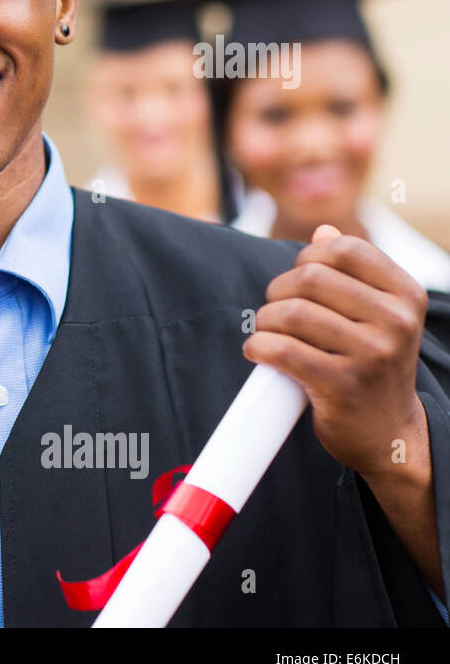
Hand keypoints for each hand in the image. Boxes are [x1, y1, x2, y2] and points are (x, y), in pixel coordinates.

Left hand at [244, 224, 429, 477]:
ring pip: (291, 313)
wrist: (387, 433)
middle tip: (275, 312)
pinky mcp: (342, 386)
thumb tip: (323, 231)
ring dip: (264, 321)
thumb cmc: (371, 363)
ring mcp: (372, 355)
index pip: (342, 250)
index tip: (298, 282)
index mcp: (405, 295)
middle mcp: (397, 322)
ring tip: (267, 333)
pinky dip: (258, 347)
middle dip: (278, 291)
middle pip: (309, 278)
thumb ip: (352, 272)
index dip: (307, 259)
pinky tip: (257, 351)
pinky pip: (281, 350)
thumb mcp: (377, 315)